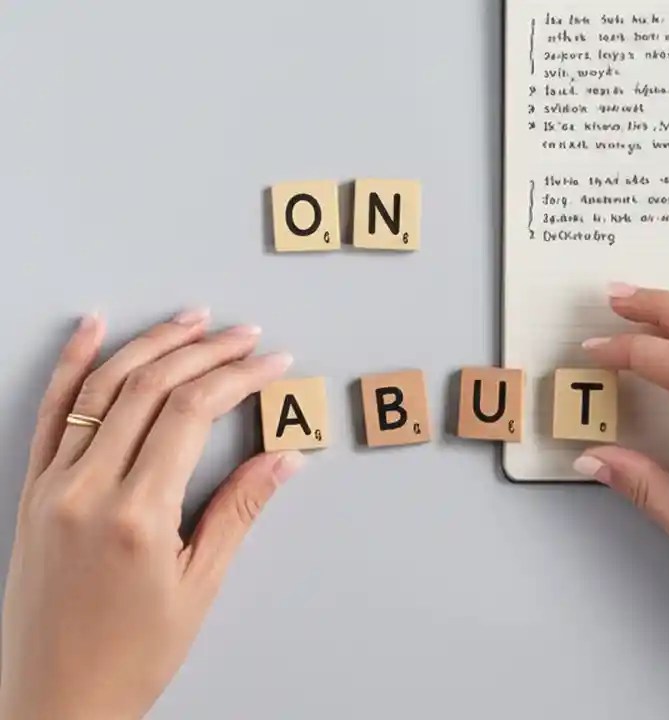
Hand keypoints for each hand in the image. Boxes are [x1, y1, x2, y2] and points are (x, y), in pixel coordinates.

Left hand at [1, 310, 301, 719]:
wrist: (53, 700)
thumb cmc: (128, 655)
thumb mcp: (198, 585)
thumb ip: (238, 511)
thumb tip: (282, 459)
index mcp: (135, 516)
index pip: (191, 414)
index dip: (238, 377)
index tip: (270, 361)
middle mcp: (85, 491)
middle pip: (149, 389)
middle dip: (204, 352)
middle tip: (244, 336)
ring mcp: (51, 487)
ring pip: (100, 388)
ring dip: (149, 345)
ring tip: (189, 322)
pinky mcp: (32, 492)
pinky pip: (50, 412)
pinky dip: (72, 365)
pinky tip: (92, 331)